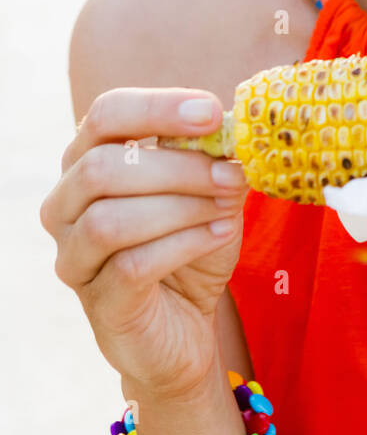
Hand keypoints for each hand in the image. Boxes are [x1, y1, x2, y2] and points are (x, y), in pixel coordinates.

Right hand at [40, 88, 247, 401]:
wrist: (185, 326)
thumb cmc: (189, 245)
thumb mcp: (207, 192)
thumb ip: (211, 159)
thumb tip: (234, 130)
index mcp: (88, 160)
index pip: (106, 114)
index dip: (157, 108)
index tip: (210, 112)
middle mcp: (65, 206)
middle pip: (102, 168)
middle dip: (177, 167)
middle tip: (231, 174)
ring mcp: (74, 257)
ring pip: (110, 220)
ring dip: (180, 207)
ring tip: (227, 206)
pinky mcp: (99, 303)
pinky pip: (131, 265)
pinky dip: (184, 243)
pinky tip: (219, 234)